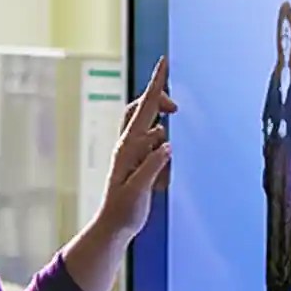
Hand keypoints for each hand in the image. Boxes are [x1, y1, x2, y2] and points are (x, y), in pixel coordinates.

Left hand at [95, 56, 176, 239]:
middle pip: (144, 108)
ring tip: (161, 171)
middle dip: (160, 102)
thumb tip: (166, 143)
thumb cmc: (123, 211)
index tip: (163, 63)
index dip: (156, 85)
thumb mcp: (138, 191)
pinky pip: (155, 148)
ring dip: (162, 138)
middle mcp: (128, 145)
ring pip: (151, 129)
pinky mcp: (138, 162)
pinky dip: (162, 156)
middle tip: (177, 110)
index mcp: (128, 147)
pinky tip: (160, 181)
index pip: (145, 109)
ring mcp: (132, 152)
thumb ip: (152, 166)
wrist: (113, 227)